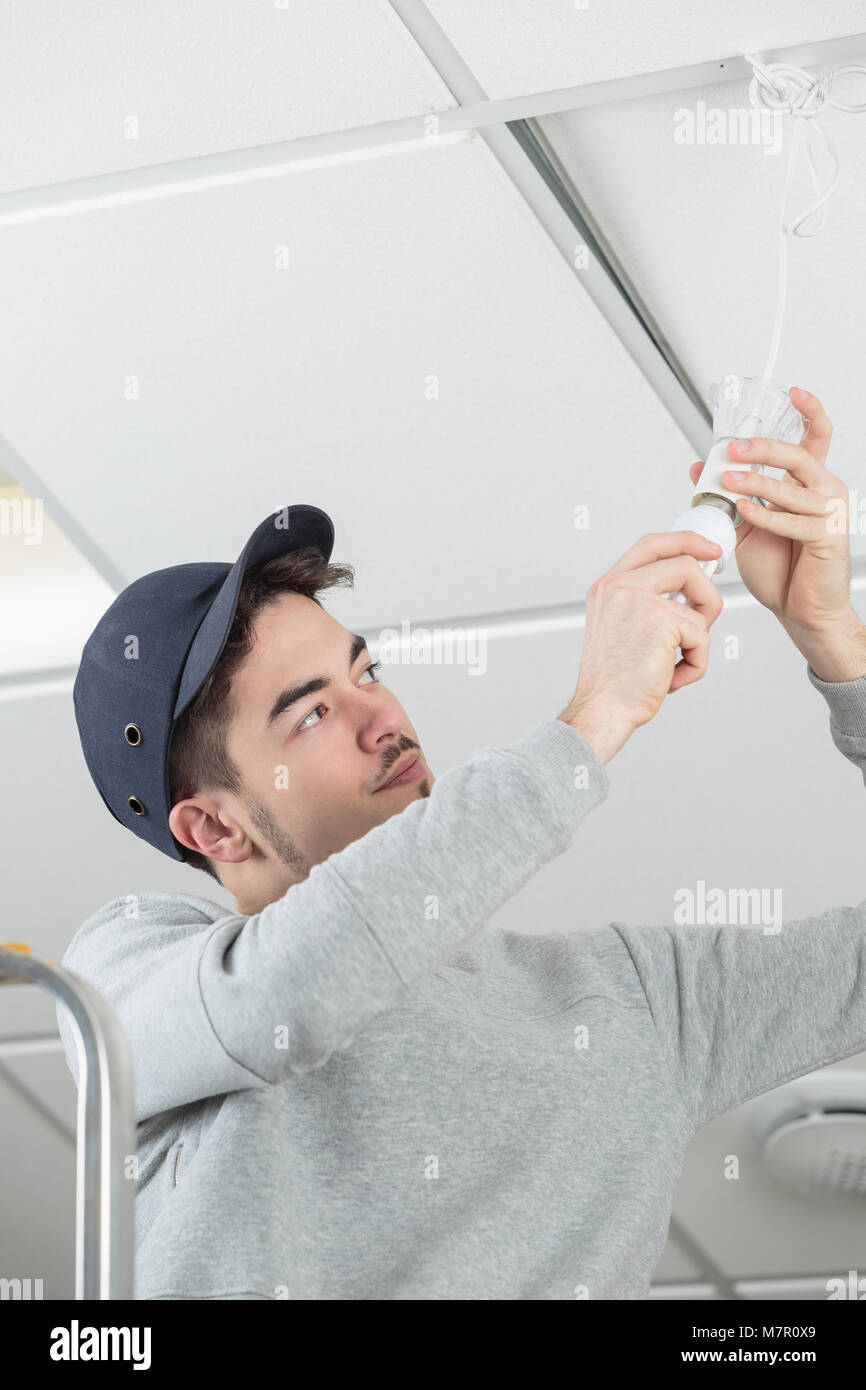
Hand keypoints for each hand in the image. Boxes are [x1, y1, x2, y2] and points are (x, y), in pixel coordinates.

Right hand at [559, 531, 723, 761]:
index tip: (710, 550)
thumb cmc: (613, 680)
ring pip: (700, 604)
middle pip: (685, 563)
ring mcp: (639, 600)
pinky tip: (670, 677)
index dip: (686, 542)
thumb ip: (645, 602)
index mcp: (608, 586)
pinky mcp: (661, 622)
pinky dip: (696, 663)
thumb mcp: (618, 627)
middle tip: (708, 617)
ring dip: (699, 640)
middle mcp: (619, 587)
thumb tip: (689, 593)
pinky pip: (702, 637)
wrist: (602, 709)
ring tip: (675, 663)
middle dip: (707, 593)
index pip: (651, 544)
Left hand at [689, 387, 865, 679]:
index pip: (816, 436)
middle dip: (764, 449)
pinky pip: (793, 520)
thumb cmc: (780, 569)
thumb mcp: (745, 525)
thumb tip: (700, 466)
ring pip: (791, 487)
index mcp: (808, 482)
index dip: (808, 410)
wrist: (798, 609)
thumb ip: (728, 494)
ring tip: (728, 481)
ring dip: (755, 482)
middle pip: (797, 455)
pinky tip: (745, 512)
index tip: (792, 392)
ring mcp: (829, 513)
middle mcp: (823, 491)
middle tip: (734, 449)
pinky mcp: (827, 537)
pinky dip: (766, 516)